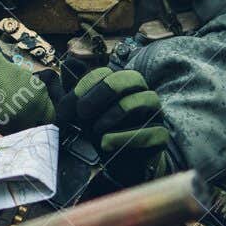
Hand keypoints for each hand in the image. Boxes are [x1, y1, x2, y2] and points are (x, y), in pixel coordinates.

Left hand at [58, 66, 168, 185]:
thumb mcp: (80, 113)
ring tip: (96, 130)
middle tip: (82, 112)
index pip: (105, 73)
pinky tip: (107, 143)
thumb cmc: (99, 132)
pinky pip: (153, 130)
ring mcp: (154, 113)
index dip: (83, 88)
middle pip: (131, 77)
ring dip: (117, 112)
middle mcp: (141, 93)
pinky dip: (127, 136)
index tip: (65, 110)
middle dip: (103, 92)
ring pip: (146, 99)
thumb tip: (69, 62)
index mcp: (121, 83)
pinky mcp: (160, 136)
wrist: (116, 164)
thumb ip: (74, 90)